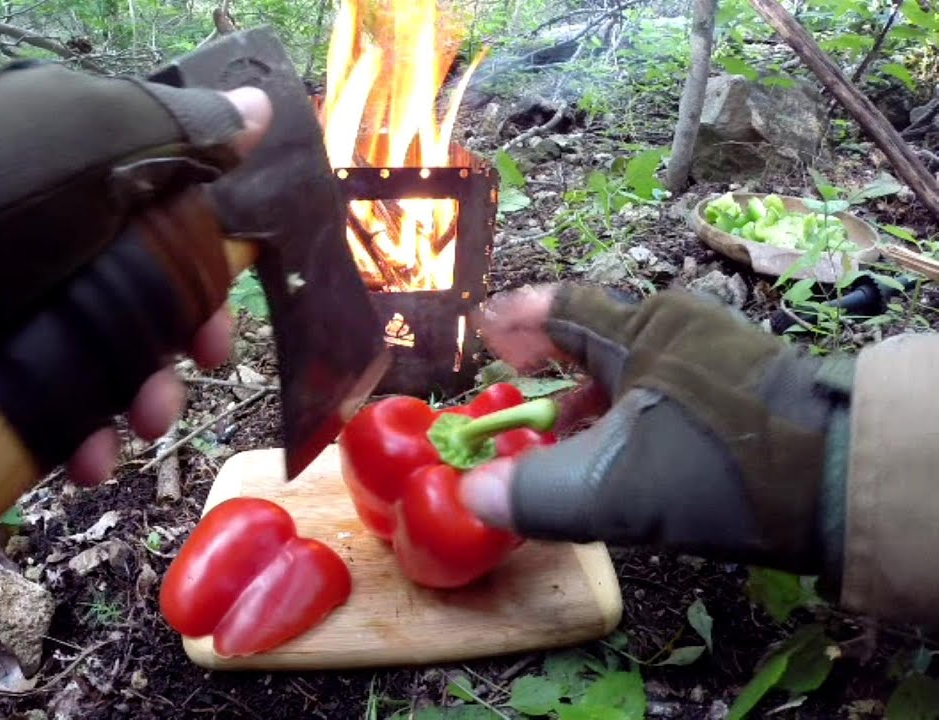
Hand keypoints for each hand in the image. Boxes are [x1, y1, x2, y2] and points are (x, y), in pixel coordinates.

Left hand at [67, 86, 271, 485]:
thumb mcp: (101, 134)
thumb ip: (187, 130)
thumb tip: (265, 108)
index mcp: (90, 192)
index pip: (171, 247)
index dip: (204, 296)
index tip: (216, 340)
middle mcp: (56, 253)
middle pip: (139, 320)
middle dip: (168, 365)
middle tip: (171, 397)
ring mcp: (14, 315)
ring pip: (98, 375)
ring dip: (133, 408)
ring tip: (136, 429)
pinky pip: (43, 413)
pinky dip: (73, 442)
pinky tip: (84, 461)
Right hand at [457, 283, 854, 578]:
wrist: (842, 477)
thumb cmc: (716, 466)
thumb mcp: (614, 488)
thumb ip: (536, 493)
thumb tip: (472, 494)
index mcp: (640, 330)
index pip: (561, 308)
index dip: (516, 319)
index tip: (483, 332)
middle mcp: (680, 327)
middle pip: (600, 335)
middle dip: (553, 365)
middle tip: (521, 391)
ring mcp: (721, 354)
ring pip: (638, 366)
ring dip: (596, 396)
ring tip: (570, 437)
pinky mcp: (750, 389)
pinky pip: (671, 388)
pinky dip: (637, 412)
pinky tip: (633, 453)